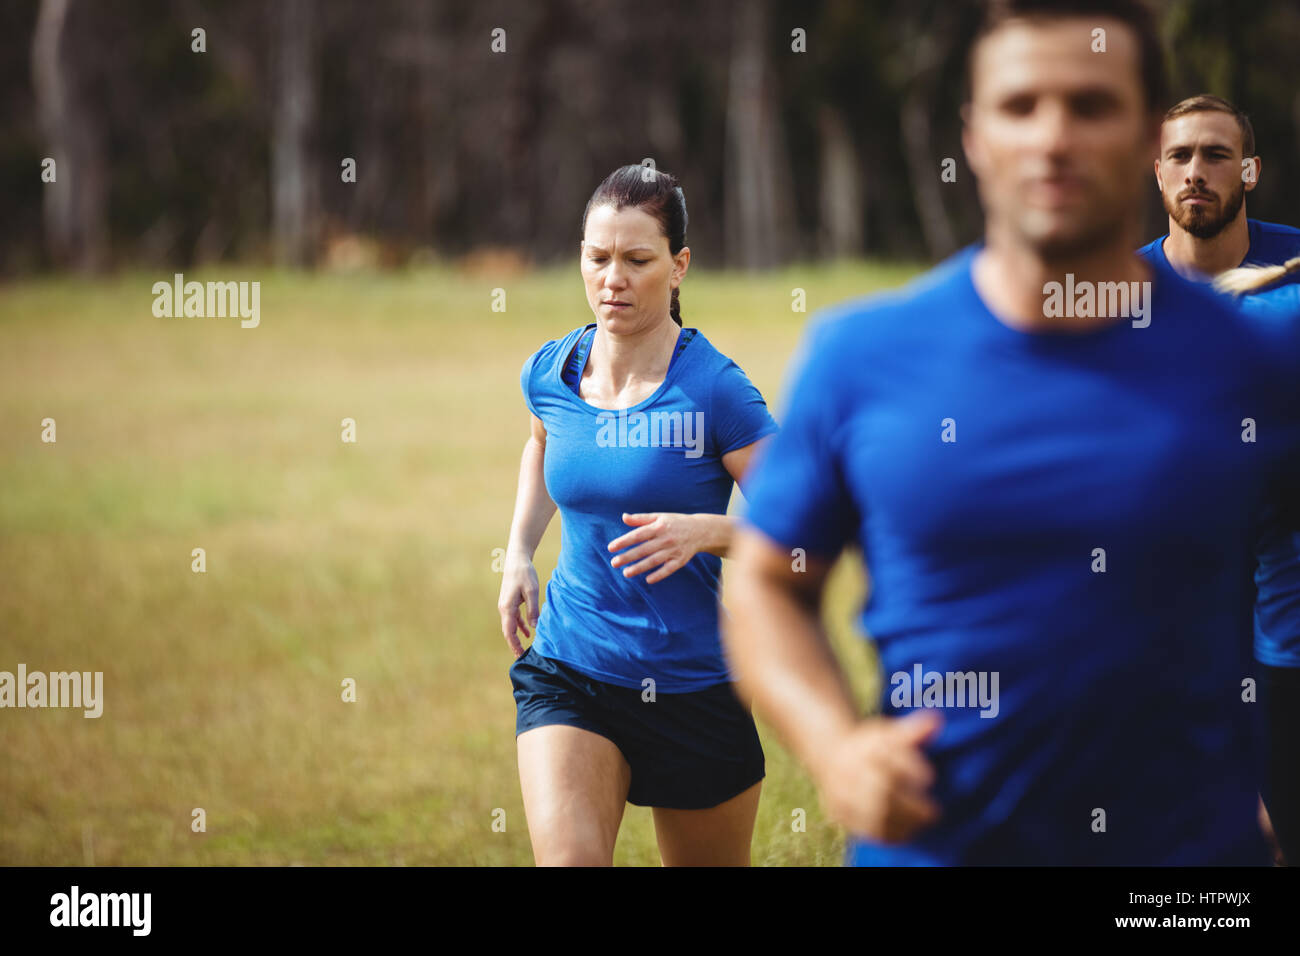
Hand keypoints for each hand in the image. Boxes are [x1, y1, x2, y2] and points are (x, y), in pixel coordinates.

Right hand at [496, 552, 539, 656]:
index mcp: (507, 607)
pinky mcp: (511, 602)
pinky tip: (528, 633)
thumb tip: (534, 627)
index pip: (509, 631)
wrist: (517, 560)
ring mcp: (506, 605)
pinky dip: (520, 626)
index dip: (514, 644)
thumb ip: (533, 610)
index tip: (519, 655)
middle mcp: (504, 608)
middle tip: (520, 658)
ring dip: (517, 637)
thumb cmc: (524, 574)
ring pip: (511, 626)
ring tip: (523, 650)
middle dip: (513, 644)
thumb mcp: (532, 591)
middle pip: (508, 631)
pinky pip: (514, 618)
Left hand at [608, 512, 703, 583]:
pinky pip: (668, 569)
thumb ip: (640, 518)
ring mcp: (673, 551)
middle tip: (614, 563)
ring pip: (653, 561)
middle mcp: (665, 539)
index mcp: (658, 527)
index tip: (611, 548)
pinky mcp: (680, 560)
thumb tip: (623, 517)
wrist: (700, 530)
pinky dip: (659, 575)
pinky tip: (648, 580)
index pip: (638, 535)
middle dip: (628, 557)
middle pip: (643, 550)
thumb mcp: (659, 517)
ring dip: (639, 568)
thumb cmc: (675, 522)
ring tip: (626, 573)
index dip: (624, 541)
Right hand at [811, 711, 942, 842]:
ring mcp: (841, 792)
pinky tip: (908, 833)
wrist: (832, 757)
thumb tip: (937, 721)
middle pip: (880, 789)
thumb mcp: (889, 733)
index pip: (886, 755)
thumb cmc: (871, 746)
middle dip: (910, 804)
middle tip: (934, 812)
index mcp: (862, 746)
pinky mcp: (839, 813)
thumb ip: (913, 730)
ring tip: (923, 823)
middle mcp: (849, 768)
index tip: (931, 778)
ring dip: (903, 822)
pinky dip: (889, 834)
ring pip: (873, 813)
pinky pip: (864, 829)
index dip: (910, 767)